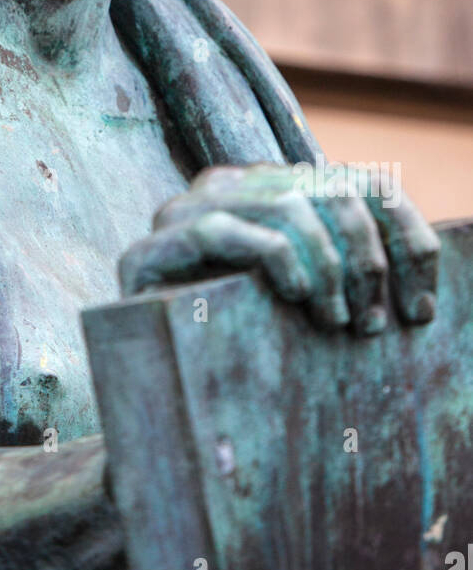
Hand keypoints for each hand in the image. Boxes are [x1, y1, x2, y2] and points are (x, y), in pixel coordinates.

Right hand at [119, 163, 439, 336]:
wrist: (147, 386)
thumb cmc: (234, 348)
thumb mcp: (302, 301)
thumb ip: (338, 269)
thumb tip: (417, 271)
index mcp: (263, 189)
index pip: (353, 183)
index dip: (402, 234)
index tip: (422, 304)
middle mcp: (224, 187)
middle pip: (327, 189)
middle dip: (369, 259)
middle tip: (376, 324)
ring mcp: (181, 213)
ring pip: (284, 205)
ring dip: (329, 266)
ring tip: (339, 321)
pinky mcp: (146, 252)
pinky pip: (220, 231)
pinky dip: (274, 258)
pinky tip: (296, 296)